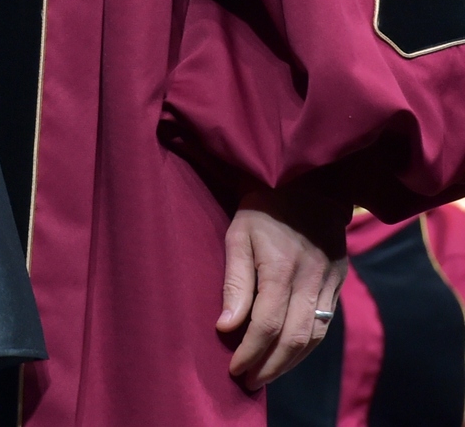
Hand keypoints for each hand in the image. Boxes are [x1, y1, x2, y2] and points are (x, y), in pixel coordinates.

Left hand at [217, 186, 347, 389]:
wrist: (309, 183)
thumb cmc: (264, 207)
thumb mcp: (239, 234)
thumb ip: (235, 282)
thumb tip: (226, 327)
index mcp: (282, 268)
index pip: (267, 325)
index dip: (250, 352)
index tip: (234, 368)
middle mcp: (310, 280)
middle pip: (293, 339)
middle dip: (270, 367)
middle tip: (248, 382)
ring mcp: (328, 282)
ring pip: (313, 338)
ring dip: (290, 364)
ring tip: (266, 375)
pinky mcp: (338, 283)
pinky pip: (325, 325)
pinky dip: (306, 346)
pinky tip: (289, 355)